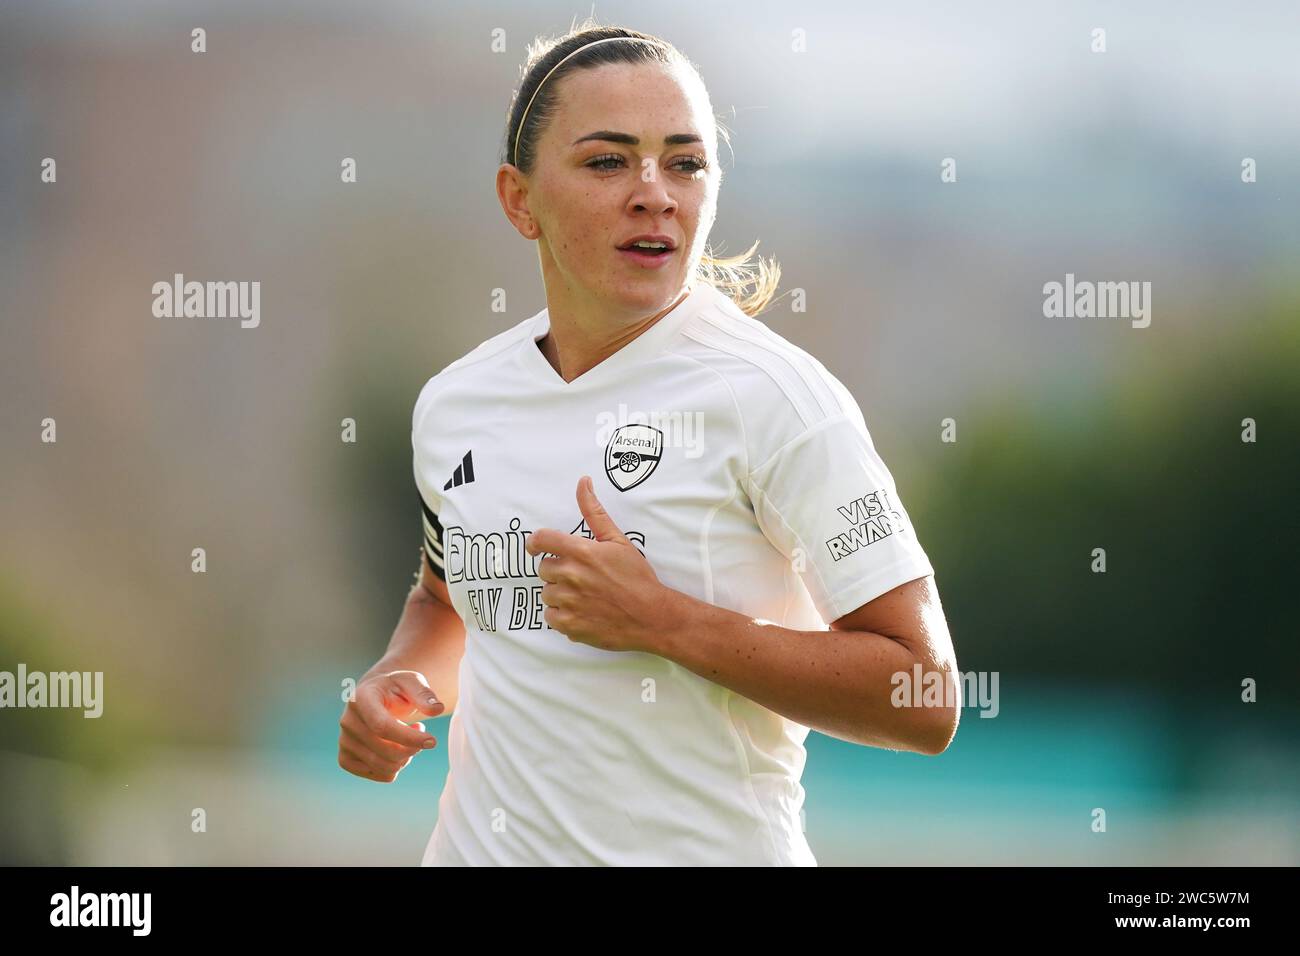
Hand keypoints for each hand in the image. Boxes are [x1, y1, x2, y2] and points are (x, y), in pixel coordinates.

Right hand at [338, 670, 443, 782]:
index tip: (432, 741)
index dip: (409, 738)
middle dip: (413, 748)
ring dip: (406, 757)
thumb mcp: (411, 682)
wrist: (375, 696)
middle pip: (385, 751)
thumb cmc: (395, 688)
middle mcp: (347, 721)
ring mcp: (344, 742)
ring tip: (410, 738)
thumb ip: (424, 694)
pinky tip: (398, 748)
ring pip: (384, 766)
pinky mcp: (345, 759)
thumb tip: (437, 709)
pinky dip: (396, 767)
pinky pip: (379, 775)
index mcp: (360, 698)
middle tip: (422, 732)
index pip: (382, 726)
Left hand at [524, 475, 675, 654]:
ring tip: (585, 596)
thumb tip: (583, 482)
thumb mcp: (618, 540)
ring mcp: (569, 602)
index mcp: (582, 552)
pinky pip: (550, 617)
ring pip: (547, 594)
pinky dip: (562, 615)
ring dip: (560, 594)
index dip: (535, 543)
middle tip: (581, 577)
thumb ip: (595, 512)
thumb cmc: (636, 577)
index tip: (537, 548)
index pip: (541, 539)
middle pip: (544, 569)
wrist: (651, 616)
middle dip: (558, 571)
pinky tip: (582, 612)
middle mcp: (571, 575)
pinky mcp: (569, 625)